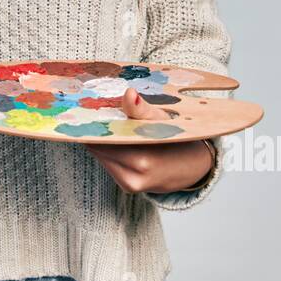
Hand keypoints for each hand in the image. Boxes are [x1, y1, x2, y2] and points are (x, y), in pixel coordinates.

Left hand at [86, 86, 214, 194]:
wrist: (193, 167)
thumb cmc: (177, 139)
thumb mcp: (161, 120)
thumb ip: (141, 109)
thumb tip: (129, 94)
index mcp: (144, 157)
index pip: (106, 140)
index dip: (96, 124)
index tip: (86, 110)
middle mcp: (135, 174)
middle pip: (100, 149)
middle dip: (96, 132)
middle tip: (89, 114)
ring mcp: (131, 183)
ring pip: (102, 158)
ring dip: (100, 142)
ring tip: (102, 125)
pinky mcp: (128, 187)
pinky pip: (110, 165)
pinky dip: (108, 152)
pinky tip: (113, 140)